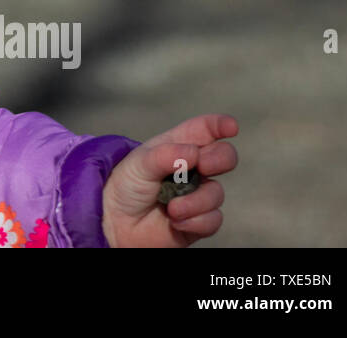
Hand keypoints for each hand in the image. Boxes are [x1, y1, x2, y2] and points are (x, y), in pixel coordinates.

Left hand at [101, 113, 238, 247]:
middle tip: (203, 165)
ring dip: (196, 201)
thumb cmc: (125, 186)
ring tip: (172, 208)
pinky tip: (175, 222)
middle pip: (224, 156)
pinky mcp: (198, 221)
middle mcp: (191, 168)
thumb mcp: (138, 164)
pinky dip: (195, 221)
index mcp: (176, 146)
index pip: (204, 129)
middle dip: (220, 159)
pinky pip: (213, 220)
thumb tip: (194, 153)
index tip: (231, 127)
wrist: (115, 222)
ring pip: (217, 193)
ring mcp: (197, 194)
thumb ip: (164, 155)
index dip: (220, 125)